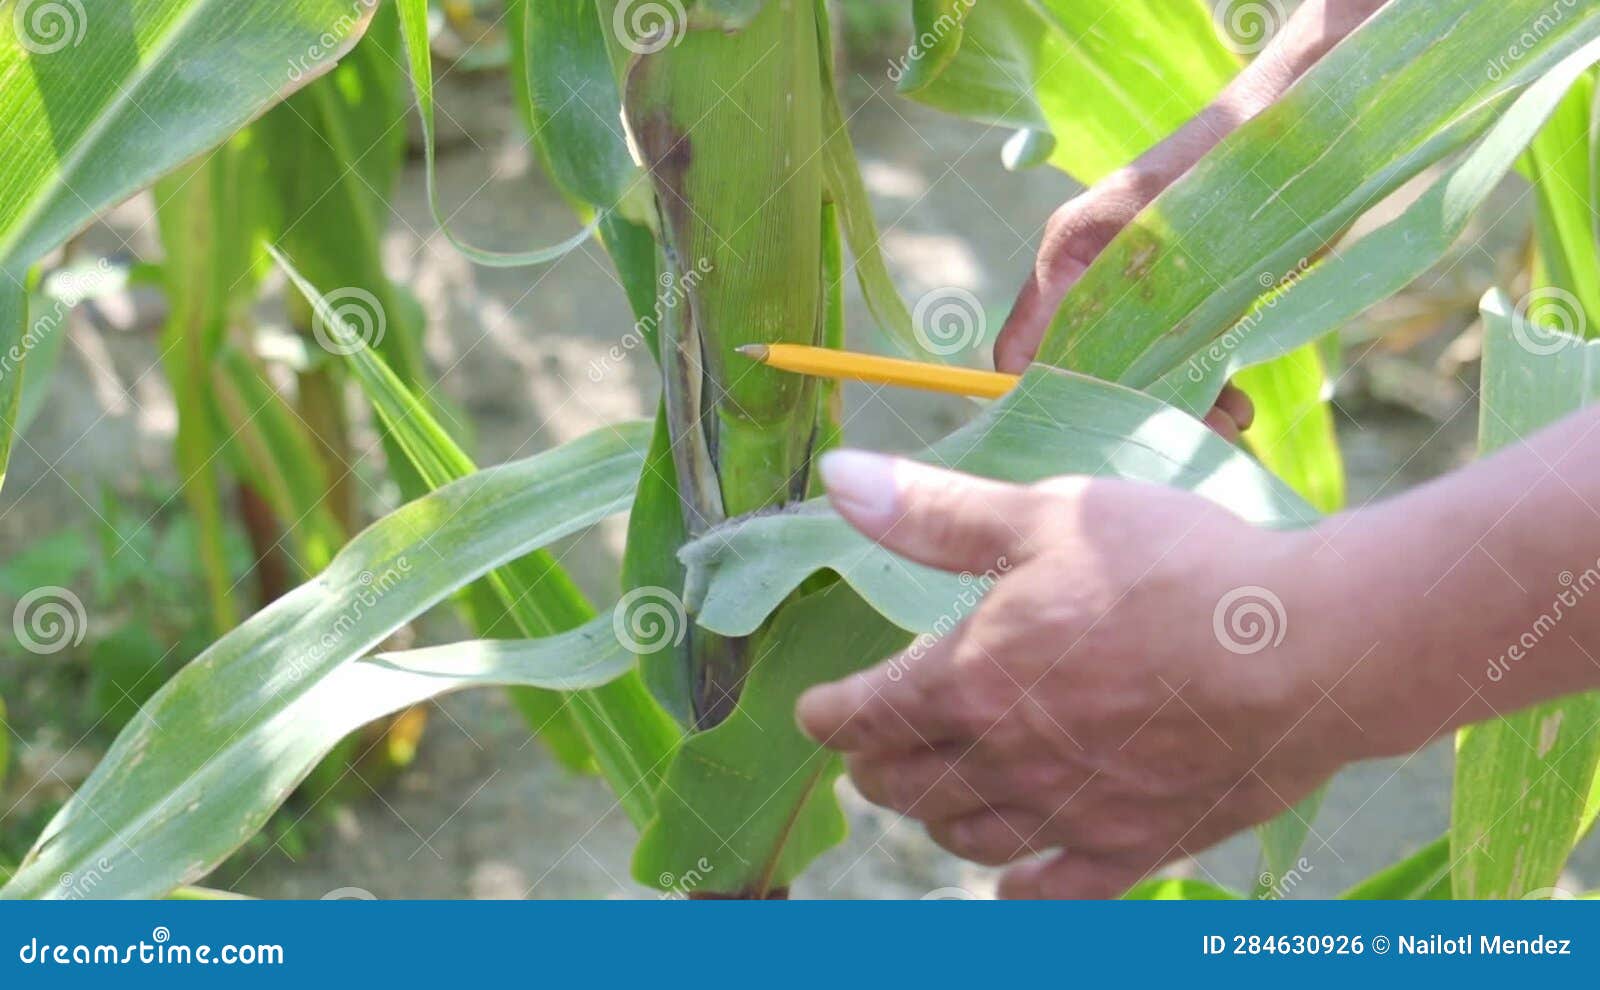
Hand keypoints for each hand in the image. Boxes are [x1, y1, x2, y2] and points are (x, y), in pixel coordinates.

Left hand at [798, 451, 1364, 897]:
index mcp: (973, 679)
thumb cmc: (1171, 568)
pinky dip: (1020, 890)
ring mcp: (1071, 811)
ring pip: (969, 836)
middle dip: (875, 767)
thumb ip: (936, 511)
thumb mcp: (1044, 514)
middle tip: (869, 753)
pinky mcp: (1137, 844)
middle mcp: (1008, 758)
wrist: (1298, 648)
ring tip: (929, 802)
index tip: (815, 711)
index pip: (870, 714)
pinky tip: (1010, 884)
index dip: (831, 715)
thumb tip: (839, 479)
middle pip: (908, 784)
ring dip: (934, 819)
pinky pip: (1057, 890)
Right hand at [997, 168, 1254, 441]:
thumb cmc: (1230, 164)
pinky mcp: (1192, 304)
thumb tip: (1062, 378)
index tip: (1083, 437)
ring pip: (1142, 377)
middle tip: (1186, 435)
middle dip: (1129, 412)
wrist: (1314, 133)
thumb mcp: (1157, 236)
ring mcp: (1146, 295)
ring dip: (1181, 408)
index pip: (1021, 350)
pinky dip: (1209, 391)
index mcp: (1069, 256)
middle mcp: (1097, 280)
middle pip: (1087, 374)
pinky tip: (1241, 405)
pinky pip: (1183, 364)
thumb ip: (1103, 303)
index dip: (1041, 401)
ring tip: (1230, 424)